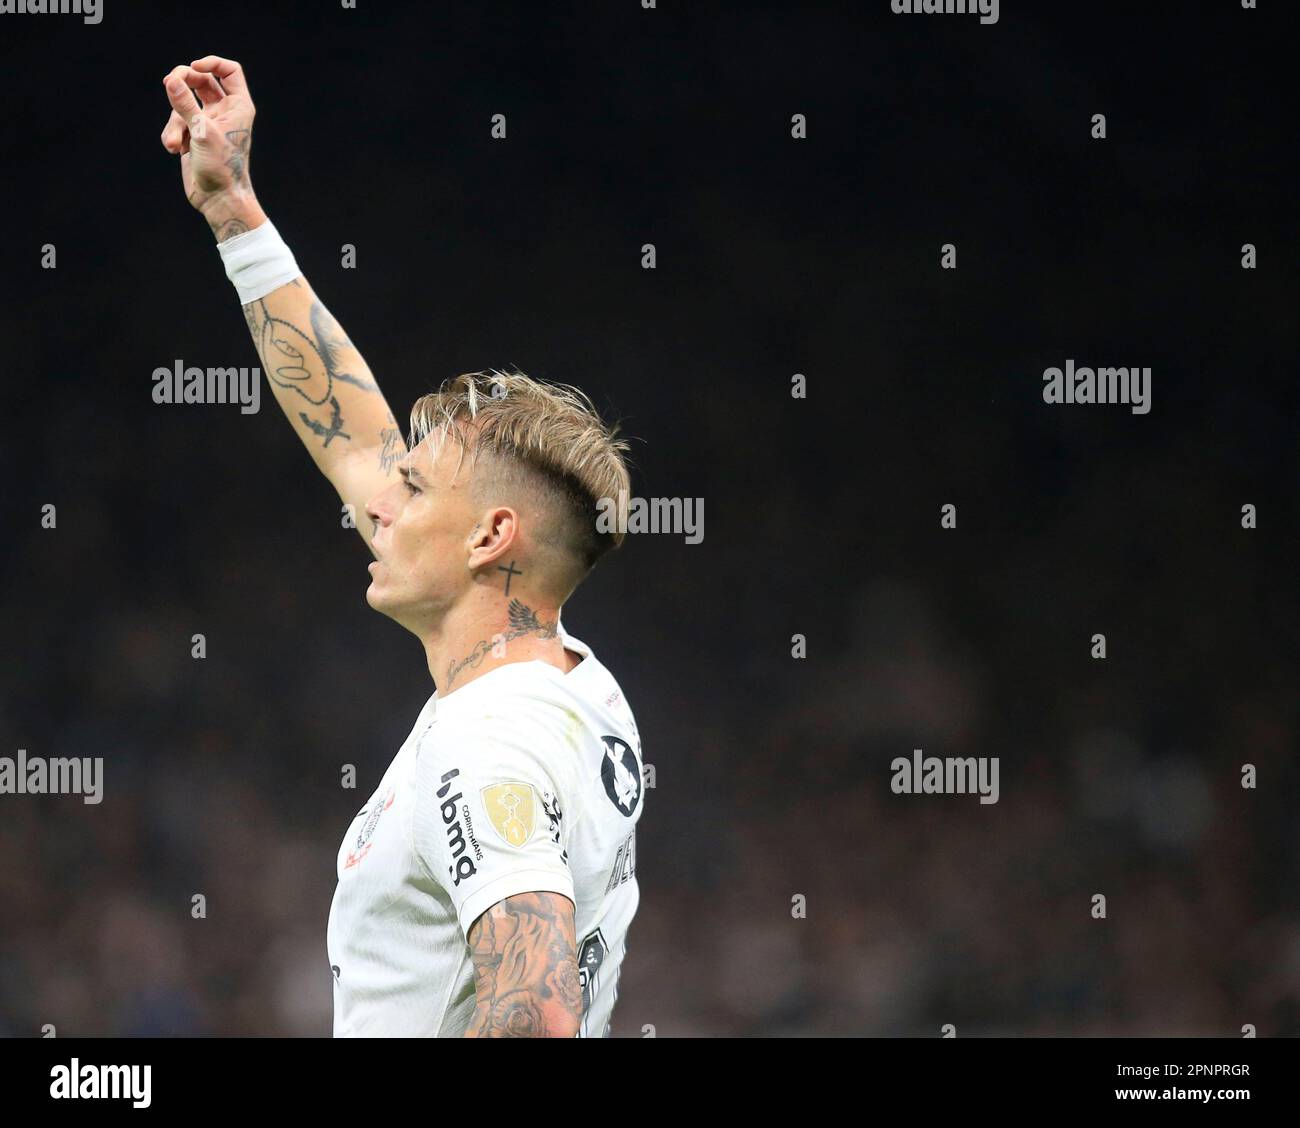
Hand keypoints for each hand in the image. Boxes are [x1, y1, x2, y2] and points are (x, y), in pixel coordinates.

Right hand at [161, 56, 264, 238]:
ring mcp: (208, 123)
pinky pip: (175, 123)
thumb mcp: (202, 133)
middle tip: (169, 84)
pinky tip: (176, 150)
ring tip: (177, 143)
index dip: (211, 63)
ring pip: (182, 104)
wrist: (218, 200)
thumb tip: (170, 79)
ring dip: (174, 121)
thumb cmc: (221, 168)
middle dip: (181, 82)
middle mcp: (224, 112)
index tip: (193, 67)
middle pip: (199, 79)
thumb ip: (185, 104)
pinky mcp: (193, 136)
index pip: (229, 71)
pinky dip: (172, 134)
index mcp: (238, 106)